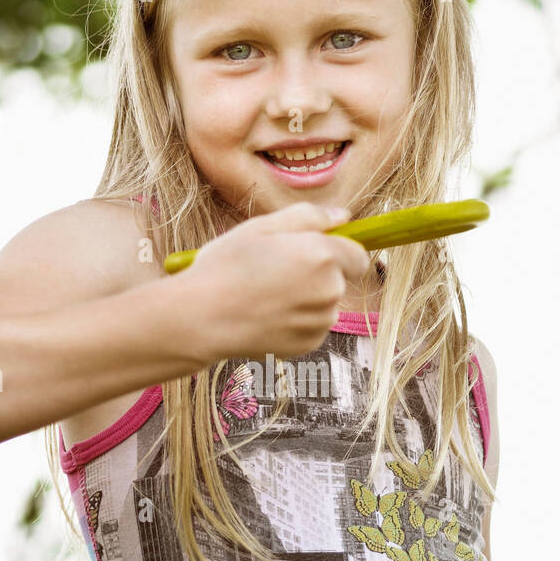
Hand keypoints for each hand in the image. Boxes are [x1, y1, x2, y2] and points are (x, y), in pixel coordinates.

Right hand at [179, 201, 371, 360]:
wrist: (202, 318)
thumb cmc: (226, 268)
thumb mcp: (261, 227)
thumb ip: (308, 217)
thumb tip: (343, 216)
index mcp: (323, 255)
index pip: (357, 255)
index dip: (337, 252)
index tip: (310, 254)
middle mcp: (330, 290)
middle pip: (338, 280)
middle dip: (315, 275)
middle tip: (273, 273)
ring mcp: (321, 321)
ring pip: (324, 305)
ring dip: (305, 299)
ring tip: (265, 296)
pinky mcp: (309, 344)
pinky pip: (311, 327)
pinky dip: (295, 321)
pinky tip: (265, 316)